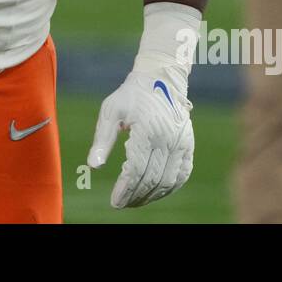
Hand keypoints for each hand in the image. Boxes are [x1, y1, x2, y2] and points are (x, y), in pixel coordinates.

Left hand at [87, 68, 194, 207]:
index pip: (136, 170)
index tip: (115, 201)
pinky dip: (170, 188)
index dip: (125, 189)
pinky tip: (156, 192)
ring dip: (152, 196)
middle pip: (152, 179)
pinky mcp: (188, 145)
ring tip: (135, 200)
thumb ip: (102, 139)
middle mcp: (167, 140)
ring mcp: (181, 144)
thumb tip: (93, 165)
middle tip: (122, 203)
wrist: (161, 78)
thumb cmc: (132, 95)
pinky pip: (182, 174)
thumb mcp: (111, 111)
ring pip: (168, 181)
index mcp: (147, 131)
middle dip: (136, 196)